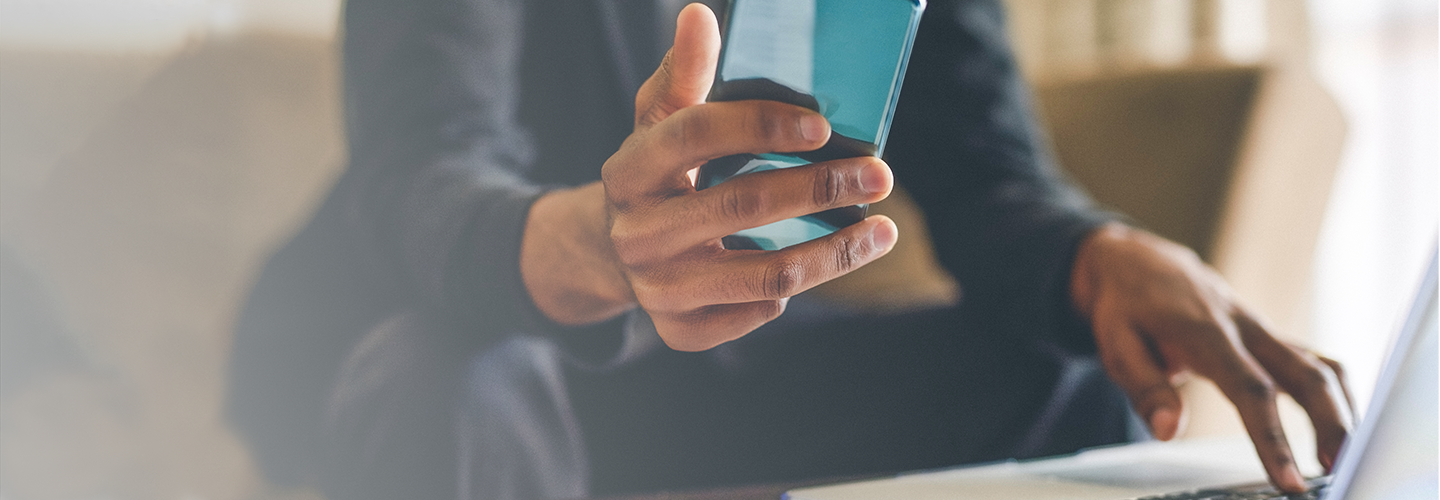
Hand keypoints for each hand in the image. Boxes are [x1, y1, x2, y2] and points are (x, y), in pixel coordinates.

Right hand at [520, 4, 896, 349]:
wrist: (613, 251)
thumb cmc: (660, 172)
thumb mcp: (661, 120)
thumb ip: (685, 71)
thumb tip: (699, 15)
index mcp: (628, 169)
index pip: (695, 135)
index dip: (761, 125)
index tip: (823, 125)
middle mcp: (636, 233)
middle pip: (742, 205)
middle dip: (822, 188)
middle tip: (880, 176)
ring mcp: (657, 288)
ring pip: (766, 275)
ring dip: (836, 252)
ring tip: (883, 230)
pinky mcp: (678, 330)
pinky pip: (753, 313)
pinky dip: (791, 293)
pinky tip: (818, 265)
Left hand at [1071, 223, 1354, 492]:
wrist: (1138, 263)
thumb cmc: (1126, 305)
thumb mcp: (1116, 344)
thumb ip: (1145, 389)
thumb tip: (1168, 432)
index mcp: (1207, 332)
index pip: (1250, 390)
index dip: (1273, 437)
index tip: (1289, 480)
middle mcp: (1245, 328)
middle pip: (1307, 375)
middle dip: (1331, 425)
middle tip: (1338, 471)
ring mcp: (1262, 330)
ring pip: (1320, 367)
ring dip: (1341, 412)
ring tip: (1343, 458)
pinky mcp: (1269, 337)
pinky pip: (1314, 362)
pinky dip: (1334, 395)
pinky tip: (1340, 427)